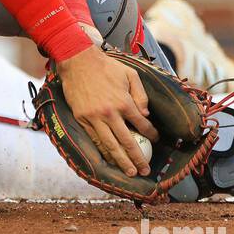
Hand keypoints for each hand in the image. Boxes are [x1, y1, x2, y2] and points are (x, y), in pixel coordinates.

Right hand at [54, 46, 157, 176]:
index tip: (155, 140)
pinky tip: (110, 160)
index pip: (142, 124)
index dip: (150, 134)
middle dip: (137, 158)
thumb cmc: (106, 67)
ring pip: (110, 145)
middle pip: (127, 141)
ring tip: (130, 172)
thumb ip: (140, 95)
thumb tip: (145, 115)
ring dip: (121, 161)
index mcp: (124, 102)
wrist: (78, 61)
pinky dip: (103, 151)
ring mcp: (94, 118)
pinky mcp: (82, 119)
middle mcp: (110, 113)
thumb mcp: (130, 74)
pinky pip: (94, 139)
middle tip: (144, 170)